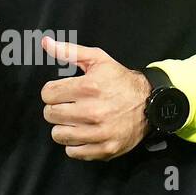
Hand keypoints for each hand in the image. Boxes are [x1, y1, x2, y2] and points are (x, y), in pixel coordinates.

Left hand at [40, 38, 150, 160]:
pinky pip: (73, 151)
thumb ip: (69, 51)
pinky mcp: (105, 149)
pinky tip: (84, 132)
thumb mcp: (97, 60)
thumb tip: (45, 42)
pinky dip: (75, 144)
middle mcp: (93, 111)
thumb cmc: (120, 81)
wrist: (150, 103)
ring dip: (64, 127)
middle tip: (70, 105)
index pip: (48, 94)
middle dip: (57, 108)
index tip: (62, 92)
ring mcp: (99, 133)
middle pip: (50, 114)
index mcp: (89, 87)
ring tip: (76, 119)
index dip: (53, 91)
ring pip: (58, 135)